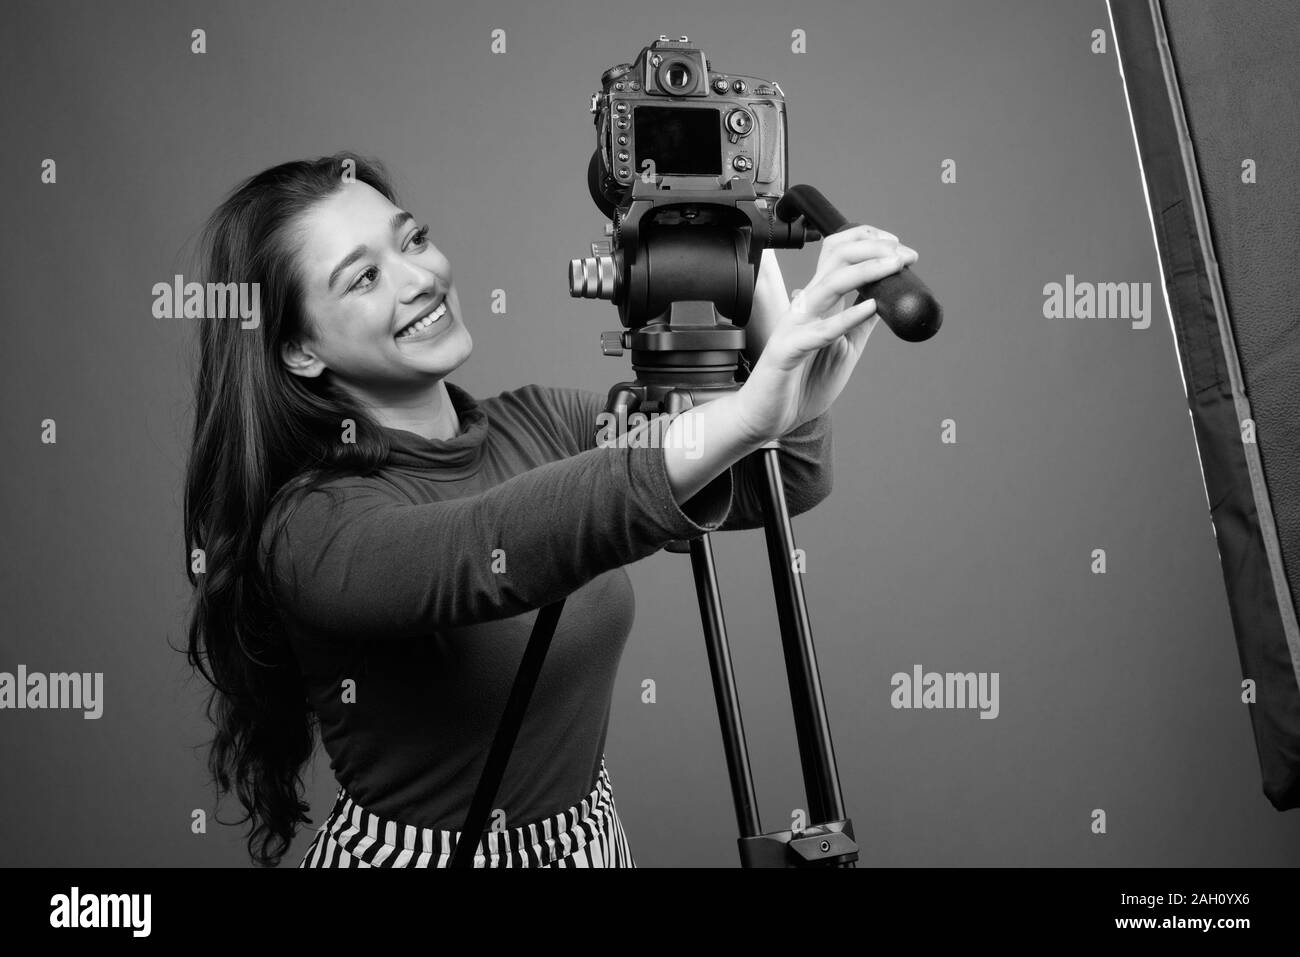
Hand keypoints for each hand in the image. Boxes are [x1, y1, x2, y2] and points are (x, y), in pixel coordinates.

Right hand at [734, 224, 917, 441]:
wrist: (766, 416)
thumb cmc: (799, 384)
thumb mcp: (843, 348)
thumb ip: (859, 324)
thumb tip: (882, 301)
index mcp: (818, 303)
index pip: (839, 254)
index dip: (869, 241)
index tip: (899, 249)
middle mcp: (806, 306)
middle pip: (836, 258)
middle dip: (873, 247)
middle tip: (904, 255)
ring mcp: (796, 326)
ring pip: (830, 285)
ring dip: (866, 271)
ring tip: (893, 267)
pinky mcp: (788, 351)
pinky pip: (819, 331)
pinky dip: (846, 317)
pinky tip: (869, 307)